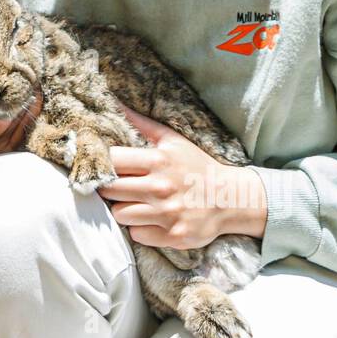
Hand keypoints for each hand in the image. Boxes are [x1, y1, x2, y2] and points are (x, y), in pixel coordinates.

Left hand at [96, 105, 266, 248]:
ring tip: (136, 203)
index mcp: (159, 160)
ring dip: (124, 210)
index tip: (109, 167)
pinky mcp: (173, 236)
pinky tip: (151, 219)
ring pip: (120, 214)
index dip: (105, 164)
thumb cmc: (196, 166)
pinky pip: (137, 234)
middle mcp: (161, 187)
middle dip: (110, 189)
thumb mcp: (173, 140)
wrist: (231, 198)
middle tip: (119, 187)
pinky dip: (140, 229)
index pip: (112, 161)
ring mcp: (167, 214)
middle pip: (110, 190)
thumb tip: (115, 101)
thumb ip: (142, 123)